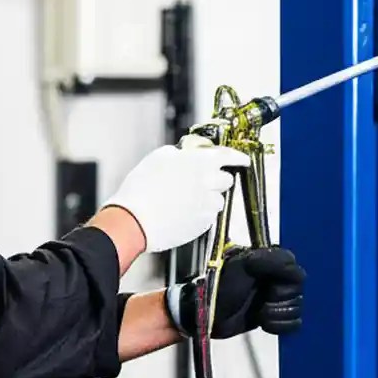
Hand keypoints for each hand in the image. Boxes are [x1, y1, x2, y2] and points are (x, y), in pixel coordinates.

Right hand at [101, 141, 249, 251]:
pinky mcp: (203, 224)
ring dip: (208, 199)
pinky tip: (181, 212)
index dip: (238, 157)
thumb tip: (186, 155)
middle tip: (202, 181)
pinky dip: (199, 214)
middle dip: (218, 180)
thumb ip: (181, 153)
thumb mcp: (159, 157)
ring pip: (218, 200)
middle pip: (227, 180)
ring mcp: (208, 206)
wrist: (134, 220)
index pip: (230, 156)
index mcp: (202, 162)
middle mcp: (210, 183)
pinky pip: (208, 216)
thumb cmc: (142, 188)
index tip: (243, 160)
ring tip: (186, 200)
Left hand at [171, 246, 305, 338]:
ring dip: (277, 314)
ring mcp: (276, 299)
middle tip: (262, 300)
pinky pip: (294, 324)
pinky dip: (280, 325)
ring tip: (259, 313)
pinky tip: (264, 322)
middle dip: (279, 300)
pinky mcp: (275, 318)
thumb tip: (290, 263)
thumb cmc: (220, 286)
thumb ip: (270, 259)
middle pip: (298, 292)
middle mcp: (276, 279)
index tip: (269, 283)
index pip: (296, 271)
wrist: (207, 313)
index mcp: (271, 262)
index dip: (285, 281)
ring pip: (297, 308)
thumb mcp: (243, 265)